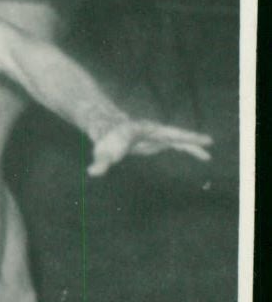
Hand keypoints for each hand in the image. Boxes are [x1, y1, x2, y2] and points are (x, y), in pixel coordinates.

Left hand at [89, 118, 211, 176]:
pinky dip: (188, 149)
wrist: (105, 128)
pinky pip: (178, 144)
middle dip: (191, 138)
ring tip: (208, 156)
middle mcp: (154, 130)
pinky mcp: (158, 141)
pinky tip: (200, 155)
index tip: (190, 139)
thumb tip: (92, 173)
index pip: (165, 133)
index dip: (179, 136)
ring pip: (180, 140)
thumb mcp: (102, 151)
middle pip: (176, 134)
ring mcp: (158, 135)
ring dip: (194, 147)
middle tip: (210, 141)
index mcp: (145, 130)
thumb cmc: (104, 139)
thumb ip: (100, 162)